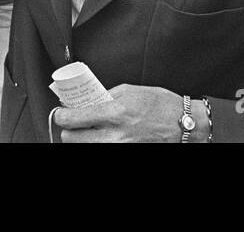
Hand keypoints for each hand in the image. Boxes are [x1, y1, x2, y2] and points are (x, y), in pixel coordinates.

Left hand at [54, 84, 184, 142]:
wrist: (183, 125)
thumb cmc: (159, 105)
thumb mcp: (128, 91)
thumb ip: (105, 96)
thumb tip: (86, 101)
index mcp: (114, 113)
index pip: (72, 119)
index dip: (61, 116)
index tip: (61, 113)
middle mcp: (115, 134)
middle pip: (72, 139)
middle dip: (68, 130)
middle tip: (71, 123)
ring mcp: (121, 147)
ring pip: (84, 148)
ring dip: (81, 140)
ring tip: (86, 131)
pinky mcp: (126, 153)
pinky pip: (102, 150)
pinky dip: (97, 144)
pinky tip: (101, 137)